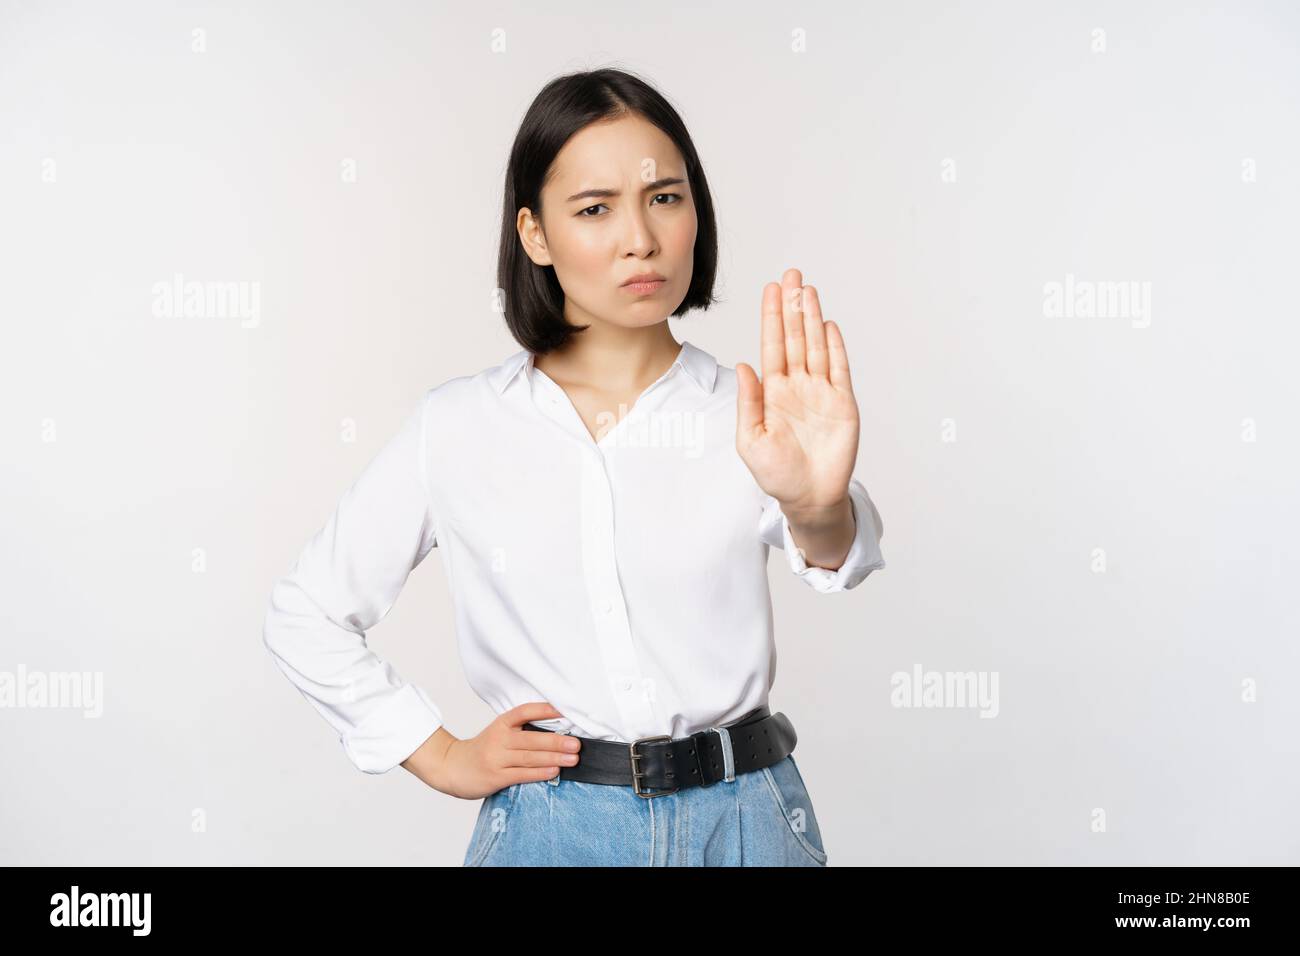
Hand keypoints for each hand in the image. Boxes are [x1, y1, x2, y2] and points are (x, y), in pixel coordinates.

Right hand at [406, 702, 580, 798]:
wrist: (451, 767)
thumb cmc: (483, 750)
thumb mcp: (498, 732)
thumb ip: (521, 731)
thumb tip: (557, 731)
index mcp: (501, 724)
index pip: (524, 712)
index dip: (544, 710)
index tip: (563, 711)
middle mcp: (499, 739)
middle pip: (532, 739)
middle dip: (557, 741)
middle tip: (577, 744)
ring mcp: (496, 758)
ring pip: (530, 757)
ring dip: (554, 758)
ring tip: (573, 758)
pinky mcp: (495, 777)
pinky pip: (521, 774)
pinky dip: (540, 773)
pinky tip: (554, 771)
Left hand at [736, 268, 858, 518]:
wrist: (808, 498)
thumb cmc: (776, 473)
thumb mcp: (751, 440)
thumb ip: (749, 402)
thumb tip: (744, 364)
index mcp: (772, 391)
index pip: (771, 345)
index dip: (772, 317)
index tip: (771, 289)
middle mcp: (797, 385)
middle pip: (795, 338)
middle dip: (793, 306)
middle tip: (792, 275)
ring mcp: (821, 392)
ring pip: (817, 347)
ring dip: (813, 318)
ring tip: (808, 290)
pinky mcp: (843, 404)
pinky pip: (839, 369)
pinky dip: (835, 347)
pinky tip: (829, 325)